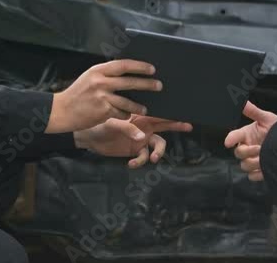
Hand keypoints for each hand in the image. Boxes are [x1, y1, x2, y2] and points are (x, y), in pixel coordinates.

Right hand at [47, 60, 161, 132]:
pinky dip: (125, 115)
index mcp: (98, 71)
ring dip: (139, 106)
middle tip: (158, 85)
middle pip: (130, 82)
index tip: (152, 69)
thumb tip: (127, 72)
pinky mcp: (103, 111)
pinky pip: (121, 113)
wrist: (62, 111)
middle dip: (147, 84)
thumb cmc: (77, 94)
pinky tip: (127, 116)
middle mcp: (100, 82)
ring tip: (145, 108)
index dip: (139, 66)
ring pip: (128, 101)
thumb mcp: (89, 78)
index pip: (123, 65)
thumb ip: (106, 75)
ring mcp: (102, 97)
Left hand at [74, 115, 192, 167]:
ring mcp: (141, 139)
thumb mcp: (113, 123)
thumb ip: (128, 129)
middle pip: (165, 126)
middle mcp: (144, 126)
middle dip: (177, 125)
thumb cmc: (99, 123)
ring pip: (158, 145)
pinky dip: (140, 161)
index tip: (183, 113)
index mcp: (139, 115)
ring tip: (154, 159)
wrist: (89, 138)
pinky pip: (144, 157)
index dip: (171, 112)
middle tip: (188, 126)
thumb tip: (142, 138)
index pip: (158, 112)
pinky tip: (131, 164)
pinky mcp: (135, 150)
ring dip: (158, 153)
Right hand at [223, 101, 276, 181]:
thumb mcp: (266, 118)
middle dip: (248, 152)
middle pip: (238, 153)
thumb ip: (253, 111)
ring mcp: (252, 160)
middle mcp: (247, 148)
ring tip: (265, 158)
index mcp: (246, 135)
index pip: (233, 136)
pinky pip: (252, 176)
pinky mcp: (259, 171)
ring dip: (254, 163)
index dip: (230, 139)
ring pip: (244, 166)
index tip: (228, 142)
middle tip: (260, 148)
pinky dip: (257, 173)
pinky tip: (266, 167)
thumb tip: (243, 101)